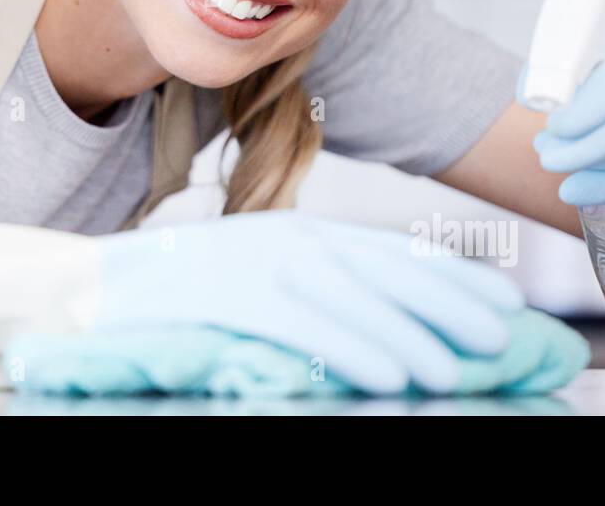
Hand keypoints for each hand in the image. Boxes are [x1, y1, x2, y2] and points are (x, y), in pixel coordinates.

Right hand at [92, 209, 525, 394]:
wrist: (104, 283)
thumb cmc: (188, 285)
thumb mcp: (264, 269)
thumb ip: (321, 282)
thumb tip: (386, 316)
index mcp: (304, 230)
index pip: (393, 251)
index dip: (452, 276)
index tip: (500, 301)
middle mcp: (292, 239)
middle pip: (386, 271)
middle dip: (448, 304)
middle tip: (498, 337)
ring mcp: (262, 264)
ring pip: (355, 300)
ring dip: (411, 337)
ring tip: (454, 371)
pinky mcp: (234, 296)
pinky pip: (307, 326)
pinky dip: (354, 351)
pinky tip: (390, 375)